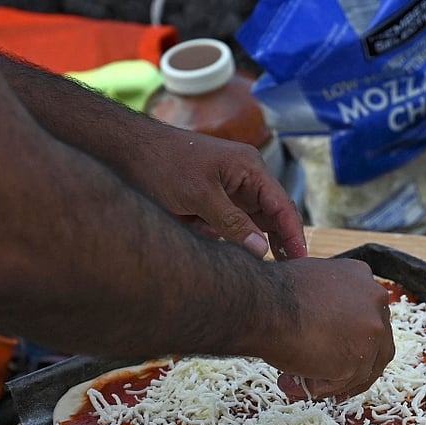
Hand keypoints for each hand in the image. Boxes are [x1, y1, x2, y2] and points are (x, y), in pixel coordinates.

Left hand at [130, 128, 306, 260]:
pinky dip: (230, 238)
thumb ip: (232, 223)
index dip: (294, 234)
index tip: (301, 260)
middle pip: (271, 215)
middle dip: (278, 242)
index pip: (282, 206)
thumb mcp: (199, 196)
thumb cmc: (162, 164)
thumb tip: (261, 250)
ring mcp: (227, 187)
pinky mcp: (210, 199)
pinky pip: (230, 223)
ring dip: (253, 242)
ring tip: (263, 269)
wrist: (124, 151)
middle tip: (285, 272)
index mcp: (249, 168)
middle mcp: (243, 177)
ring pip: (251, 222)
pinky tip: (231, 252)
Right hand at [261, 258, 394, 399]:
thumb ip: (328, 304)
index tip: (333, 352)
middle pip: (375, 346)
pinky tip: (294, 383)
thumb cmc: (274, 294)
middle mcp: (376, 302)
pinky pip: (341, 384)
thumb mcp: (311, 284)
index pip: (369, 318)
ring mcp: (371, 332)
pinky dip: (319, 388)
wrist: (262, 304)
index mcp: (364, 278)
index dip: (352, 341)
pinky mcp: (357, 359)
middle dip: (350, 366)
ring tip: (297, 383)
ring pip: (360, 370)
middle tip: (321, 376)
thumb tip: (323, 330)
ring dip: (330, 381)